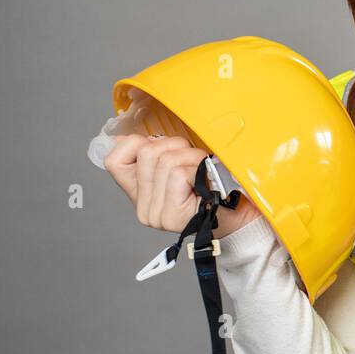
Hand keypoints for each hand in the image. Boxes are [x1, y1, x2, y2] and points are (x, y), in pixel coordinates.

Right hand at [104, 134, 261, 239]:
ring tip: (203, 171)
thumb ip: (156, 154)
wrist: (241, 216)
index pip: (114, 160)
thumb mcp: (181, 165)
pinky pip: (177, 174)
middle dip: (176, 146)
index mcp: (139, 195)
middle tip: (194, 161)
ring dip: (191, 157)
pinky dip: (196, 170)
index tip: (164, 149)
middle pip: (146, 152)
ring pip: (164, 160)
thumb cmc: (215, 186)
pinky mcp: (170, 216)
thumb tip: (124, 137)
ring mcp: (155, 215)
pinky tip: (205, 183)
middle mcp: (143, 208)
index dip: (136, 144)